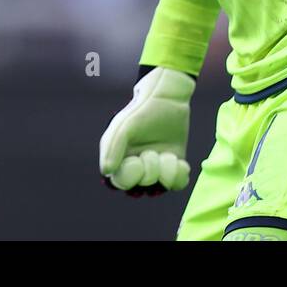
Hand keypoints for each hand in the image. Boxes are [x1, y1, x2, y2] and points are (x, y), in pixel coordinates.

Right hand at [99, 66, 194, 194]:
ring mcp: (157, 167)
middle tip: (151, 154)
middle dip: (148, 174)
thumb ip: (112, 148)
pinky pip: (177, 184)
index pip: (119, 183)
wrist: (168, 97)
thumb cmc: (141, 110)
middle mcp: (138, 166)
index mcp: (121, 157)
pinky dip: (178, 175)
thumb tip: (106, 172)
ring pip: (159, 188)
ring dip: (165, 174)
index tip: (136, 162)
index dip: (128, 179)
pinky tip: (179, 161)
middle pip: (140, 189)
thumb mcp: (123, 126)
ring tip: (167, 156)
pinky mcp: (175, 164)